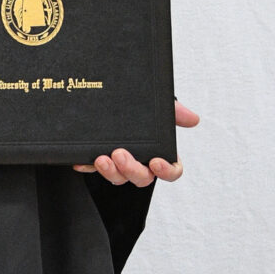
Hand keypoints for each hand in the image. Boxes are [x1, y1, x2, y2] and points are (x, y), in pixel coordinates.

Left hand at [76, 99, 199, 185]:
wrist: (108, 95)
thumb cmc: (137, 105)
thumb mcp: (156, 105)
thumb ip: (174, 111)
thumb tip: (193, 118)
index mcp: (158, 152)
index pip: (171, 170)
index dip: (166, 171)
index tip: (156, 162)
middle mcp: (140, 161)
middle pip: (142, 177)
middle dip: (132, 169)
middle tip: (120, 154)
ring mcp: (118, 163)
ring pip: (118, 178)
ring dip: (110, 171)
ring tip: (101, 158)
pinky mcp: (97, 161)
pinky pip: (93, 169)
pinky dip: (87, 166)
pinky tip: (81, 161)